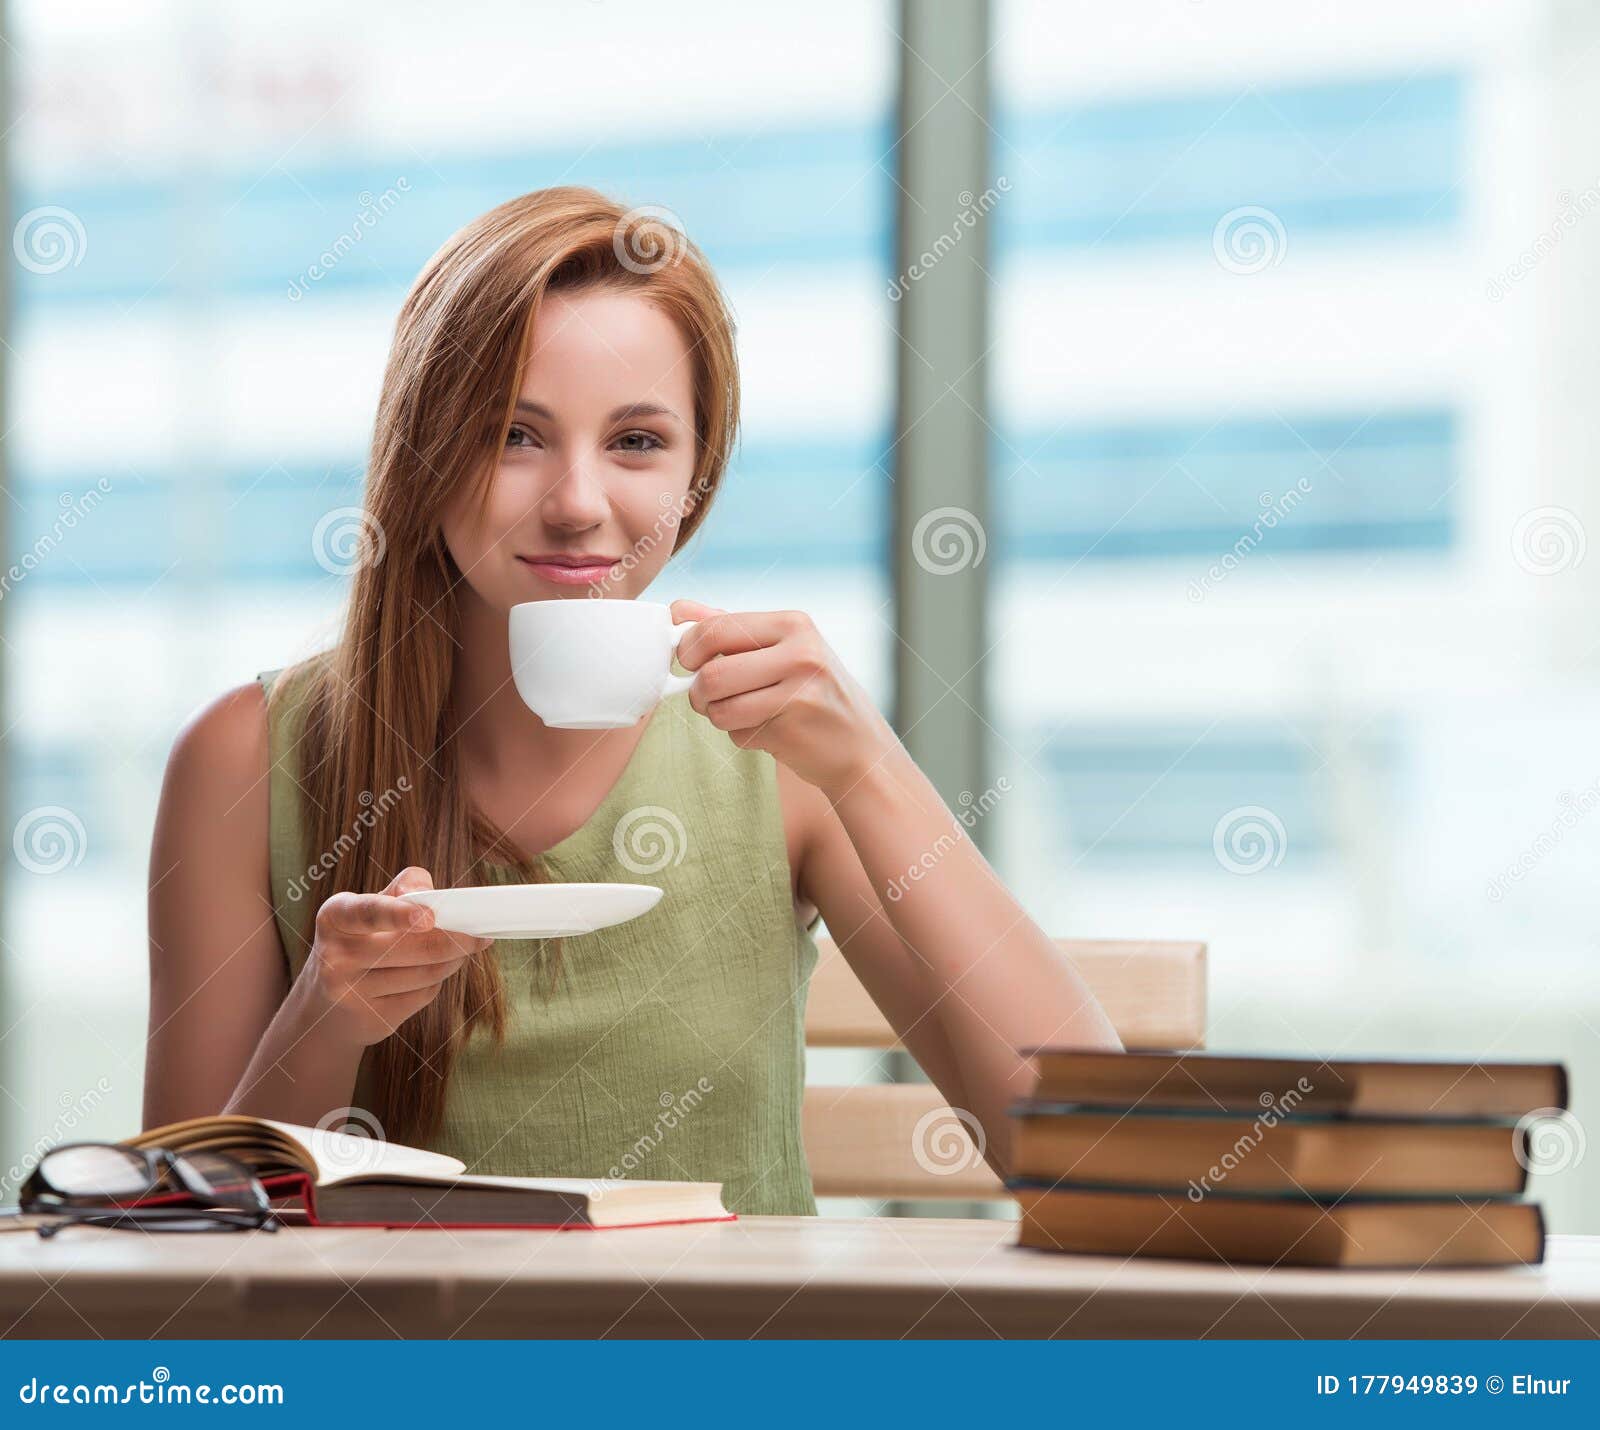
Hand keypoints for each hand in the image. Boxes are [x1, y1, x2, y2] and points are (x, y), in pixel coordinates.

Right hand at [301, 867, 491, 1045]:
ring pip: (427, 973)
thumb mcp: (369, 906)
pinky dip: (436, 982)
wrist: (326, 1004)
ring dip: (453, 960)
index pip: (369, 912)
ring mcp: (350, 993)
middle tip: (479, 935)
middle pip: (417, 947)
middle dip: (457, 940)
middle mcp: (335, 955)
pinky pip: (423, 995)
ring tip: (457, 951)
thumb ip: (404, 889)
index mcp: (335, 916)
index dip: (400, 914)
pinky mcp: (371, 1020)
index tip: (429, 918)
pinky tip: (430, 975)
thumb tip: (430, 896)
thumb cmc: (360, 940)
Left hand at [671, 599, 897, 798]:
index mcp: (794, 624)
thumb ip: (728, 626)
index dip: (689, 649)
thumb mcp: (780, 648)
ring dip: (718, 716)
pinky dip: (741, 735)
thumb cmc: (811, 690)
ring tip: (740, 713)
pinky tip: (769, 730)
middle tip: (707, 696)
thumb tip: (678, 609)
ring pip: (719, 709)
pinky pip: (737, 734)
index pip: (716, 629)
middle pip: (712, 674)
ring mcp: (799, 695)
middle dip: (698, 691)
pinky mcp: (792, 732)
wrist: (859, 745)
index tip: (691, 662)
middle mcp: (801, 655)